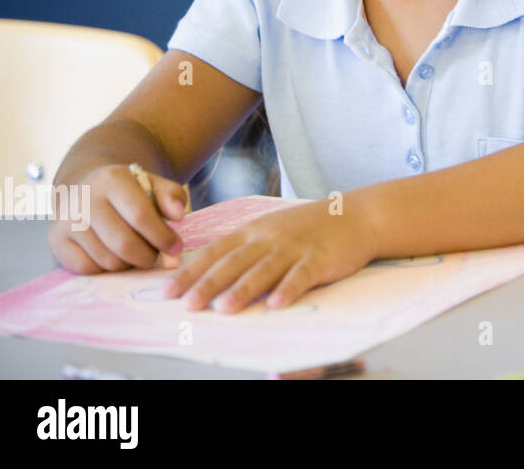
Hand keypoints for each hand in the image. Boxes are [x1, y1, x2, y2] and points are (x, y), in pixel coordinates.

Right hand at [48, 163, 186, 273]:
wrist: (85, 186)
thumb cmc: (127, 190)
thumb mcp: (152, 184)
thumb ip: (171, 195)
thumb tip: (178, 215)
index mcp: (112, 180)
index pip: (140, 216)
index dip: (163, 237)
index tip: (176, 247)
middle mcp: (84, 199)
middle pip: (123, 243)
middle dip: (148, 256)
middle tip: (158, 257)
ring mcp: (66, 220)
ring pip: (107, 260)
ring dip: (129, 264)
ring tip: (138, 253)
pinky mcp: (56, 240)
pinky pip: (88, 269)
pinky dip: (106, 269)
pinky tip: (115, 256)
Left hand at [160, 199, 377, 312]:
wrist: (355, 215)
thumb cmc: (308, 227)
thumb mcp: (270, 229)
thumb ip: (243, 248)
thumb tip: (206, 273)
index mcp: (253, 230)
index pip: (215, 251)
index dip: (191, 271)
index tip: (168, 292)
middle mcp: (270, 237)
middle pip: (235, 262)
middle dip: (209, 283)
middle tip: (189, 305)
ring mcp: (296, 247)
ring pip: (265, 269)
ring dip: (244, 289)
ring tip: (225, 308)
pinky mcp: (320, 259)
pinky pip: (302, 275)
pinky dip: (288, 289)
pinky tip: (277, 304)